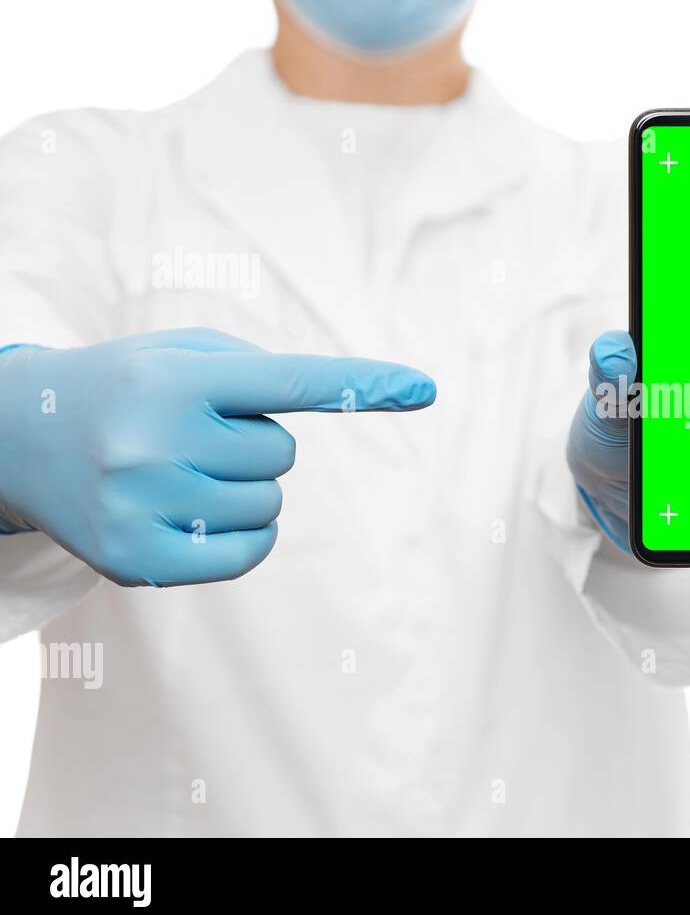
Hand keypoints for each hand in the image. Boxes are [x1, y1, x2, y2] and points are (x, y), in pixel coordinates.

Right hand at [0, 327, 435, 585]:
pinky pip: (248, 553)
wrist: (21, 436)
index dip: (361, 385)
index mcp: (172, 379)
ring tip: (179, 469)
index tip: (425, 388)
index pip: (289, 383)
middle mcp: (154, 441)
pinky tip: (191, 513)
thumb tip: (349, 394)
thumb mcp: (179, 352)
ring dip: (243, 488)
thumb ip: (257, 369)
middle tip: (190, 434)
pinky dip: (243, 536)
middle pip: (279, 455)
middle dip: (250, 443)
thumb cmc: (126, 388)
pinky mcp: (138, 561)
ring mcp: (142, 506)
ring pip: (267, 505)